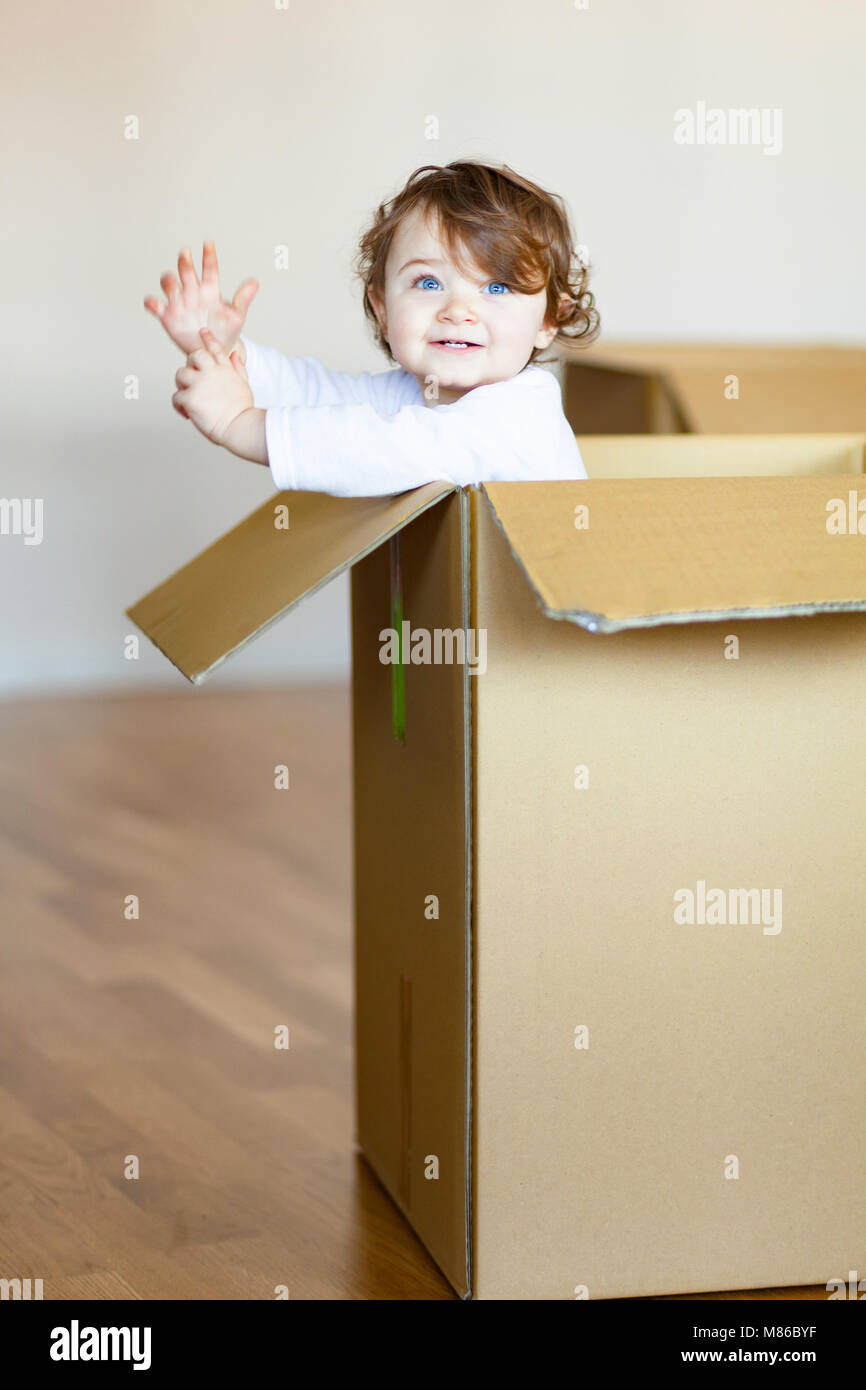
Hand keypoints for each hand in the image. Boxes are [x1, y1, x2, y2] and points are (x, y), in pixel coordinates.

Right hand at [144, 241, 257, 356]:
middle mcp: (193, 292)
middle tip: (186, 253)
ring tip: (173, 283)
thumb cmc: (226, 333)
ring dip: (169, 280)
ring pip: (169, 284)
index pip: (209, 268)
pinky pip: (156, 306)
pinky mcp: (168, 316)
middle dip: (185, 261)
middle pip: (186, 271)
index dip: (208, 255)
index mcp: (210, 290)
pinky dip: (152, 303)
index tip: (209, 243)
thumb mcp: (237, 317)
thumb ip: (243, 299)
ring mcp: (179, 303)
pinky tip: (153, 304)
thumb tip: (255, 282)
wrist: (213, 353)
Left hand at [172, 328, 253, 446]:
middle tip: (191, 380)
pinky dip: (179, 406)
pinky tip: (187, 414)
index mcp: (225, 369)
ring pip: (180, 374)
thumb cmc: (243, 411)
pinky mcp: (190, 398)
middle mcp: (211, 372)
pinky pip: (176, 397)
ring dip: (181, 385)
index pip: (215, 348)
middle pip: (193, 356)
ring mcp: (199, 384)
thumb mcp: (244, 384)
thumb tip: (235, 354)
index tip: (202, 331)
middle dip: (190, 365)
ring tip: (188, 397)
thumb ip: (238, 368)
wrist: (240, 426)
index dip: (208, 338)